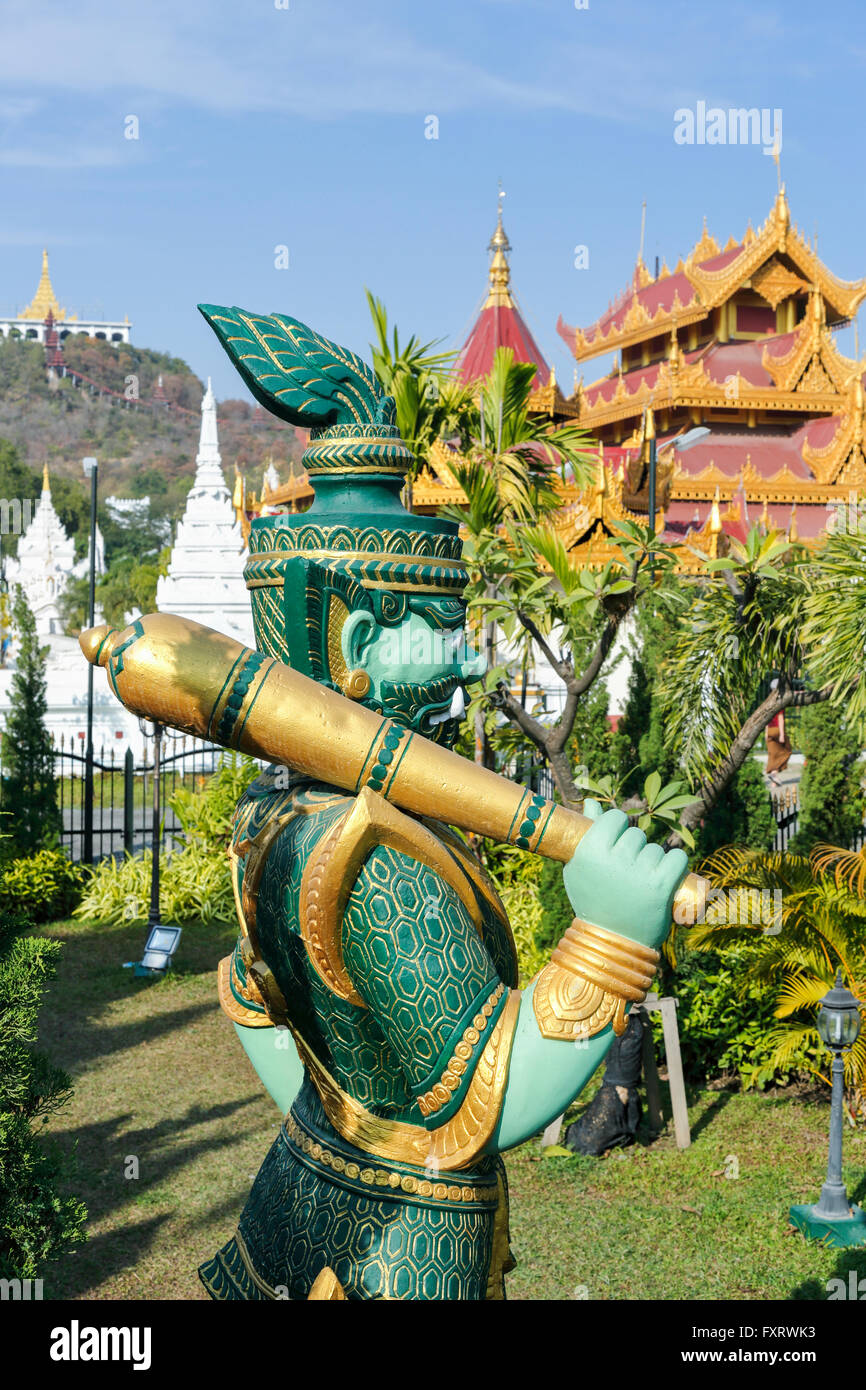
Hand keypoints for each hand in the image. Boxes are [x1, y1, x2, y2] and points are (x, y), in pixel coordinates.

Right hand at [561, 800, 688, 949]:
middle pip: (637, 835)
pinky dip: (676, 864)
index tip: (617, 843)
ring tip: (641, 882)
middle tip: (628, 871)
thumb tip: (590, 801)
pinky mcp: (662, 886)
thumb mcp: (580, 867)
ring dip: (653, 861)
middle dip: (635, 849)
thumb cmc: (592, 900)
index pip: (616, 818)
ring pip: (656, 849)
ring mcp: (640, 872)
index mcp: (590, 850)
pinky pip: (678, 858)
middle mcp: (615, 859)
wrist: (610, 941)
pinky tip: (668, 874)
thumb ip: (586, 833)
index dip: (619, 829)